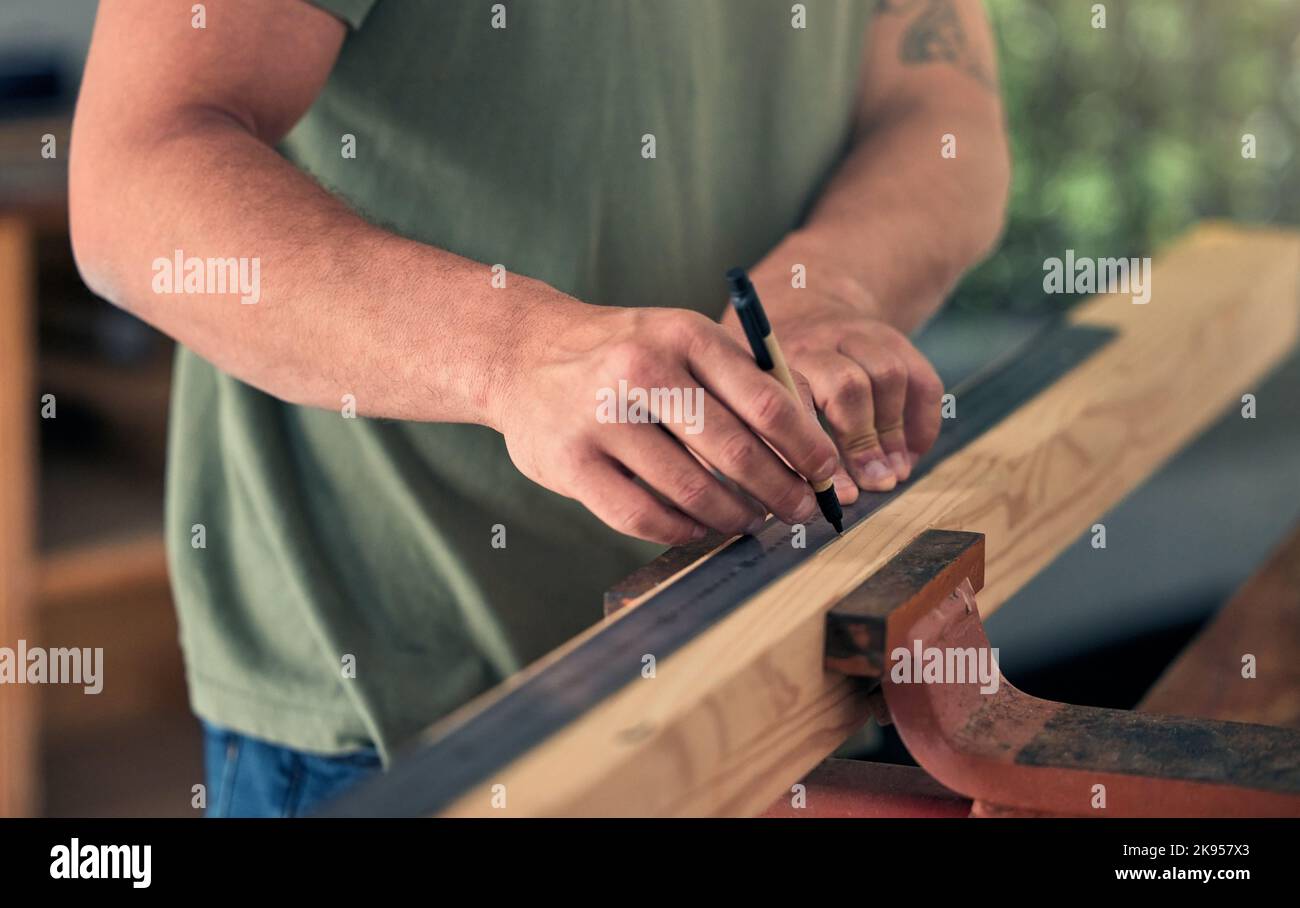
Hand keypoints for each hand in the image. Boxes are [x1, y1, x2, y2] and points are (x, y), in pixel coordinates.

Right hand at [492, 295, 840, 544]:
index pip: (767, 403)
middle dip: (781, 491)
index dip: (807, 449)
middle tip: (801, 511)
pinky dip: (679, 530)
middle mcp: (641, 371)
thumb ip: (737, 381)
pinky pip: (641, 516)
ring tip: (751, 521)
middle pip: (735, 452)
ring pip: (691, 490)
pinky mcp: (569, 463)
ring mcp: (601, 418)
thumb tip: (807, 448)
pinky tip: (697, 528)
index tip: (828, 475)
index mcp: (684, 335)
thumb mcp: (680, 340)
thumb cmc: (624, 354)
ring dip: (733, 516)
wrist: (523, 353)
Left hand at [725, 271, 943, 503]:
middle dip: (860, 443)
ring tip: (892, 476)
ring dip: (892, 434)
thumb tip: (760, 500)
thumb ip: (743, 436)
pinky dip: (922, 421)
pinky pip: (921, 378)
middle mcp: (817, 341)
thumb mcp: (738, 390)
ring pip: (887, 377)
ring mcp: (858, 335)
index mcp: (772, 360)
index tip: (824, 491)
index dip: (811, 452)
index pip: (793, 403)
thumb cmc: (763, 370)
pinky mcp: (894, 338)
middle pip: (847, 387)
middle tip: (872, 487)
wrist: (803, 299)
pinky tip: (910, 455)